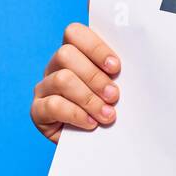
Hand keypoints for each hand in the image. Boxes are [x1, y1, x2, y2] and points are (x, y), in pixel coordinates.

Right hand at [31, 22, 121, 143]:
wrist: (97, 143)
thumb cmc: (110, 107)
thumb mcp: (115, 86)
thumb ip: (117, 72)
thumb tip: (137, 60)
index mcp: (75, 53)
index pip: (75, 33)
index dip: (95, 47)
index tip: (116, 67)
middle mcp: (55, 66)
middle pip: (65, 54)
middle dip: (94, 76)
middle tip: (114, 96)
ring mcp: (44, 87)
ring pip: (61, 79)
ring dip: (89, 98)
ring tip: (107, 114)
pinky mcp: (38, 110)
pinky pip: (53, 105)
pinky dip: (76, 114)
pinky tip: (91, 123)